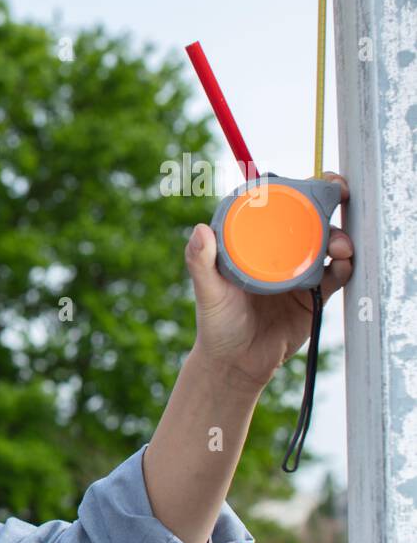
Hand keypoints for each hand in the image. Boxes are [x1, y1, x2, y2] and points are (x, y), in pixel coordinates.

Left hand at [184, 171, 353, 391]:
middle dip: (329, 204)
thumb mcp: (207, 293)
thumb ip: (200, 264)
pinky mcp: (313, 296)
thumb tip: (199, 229)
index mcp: (253, 245)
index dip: (296, 190)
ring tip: (340, 246)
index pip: (276, 209)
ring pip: (326, 245)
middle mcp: (278, 254)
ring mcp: (297, 273)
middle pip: (308, 221)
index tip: (310, 178)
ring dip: (339, 238)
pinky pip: (334, 276)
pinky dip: (343, 267)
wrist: (236, 364)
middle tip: (340, 194)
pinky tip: (343, 265)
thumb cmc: (216, 325)